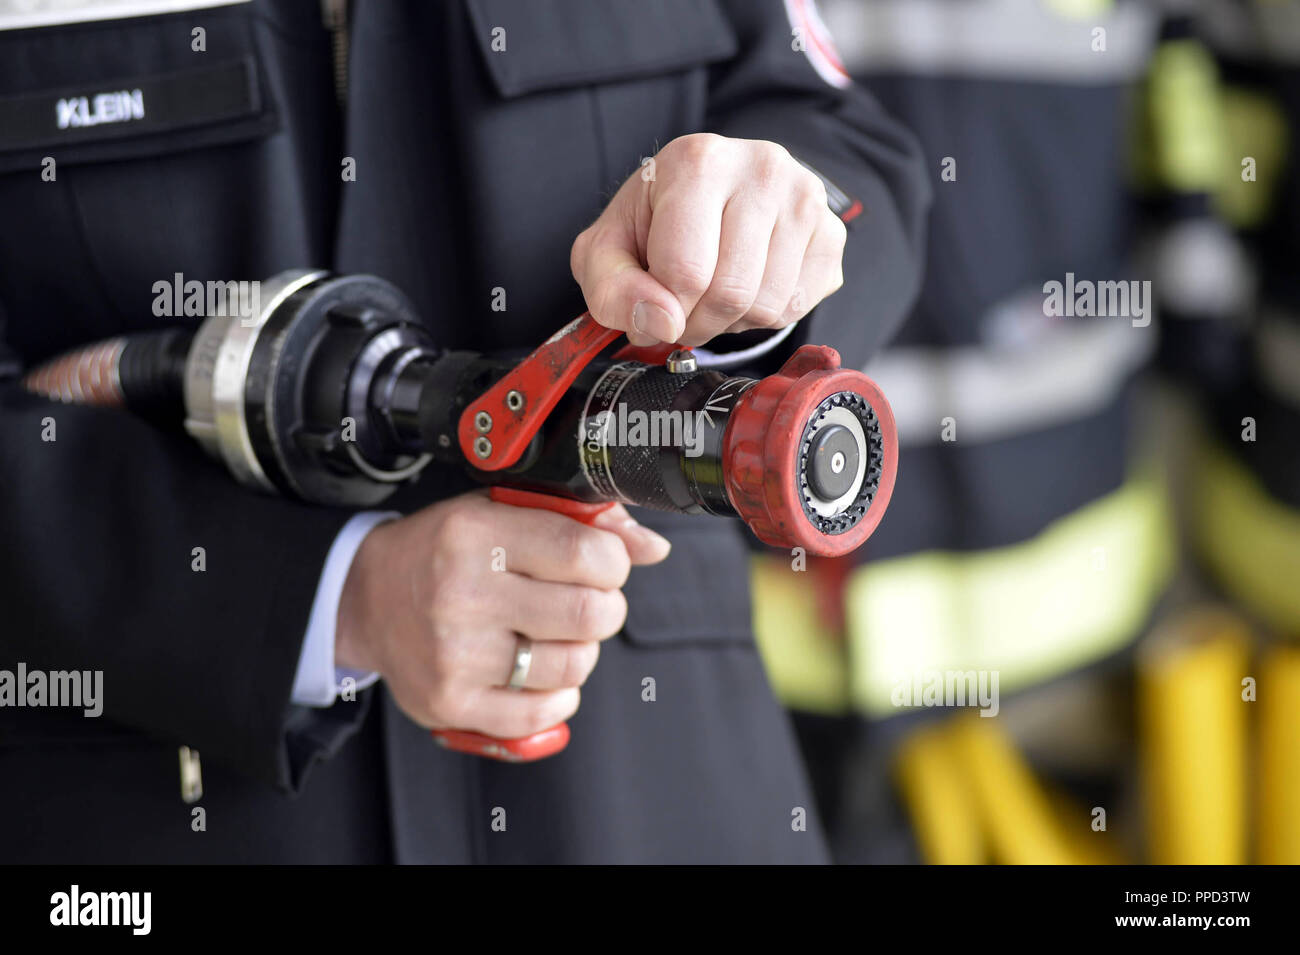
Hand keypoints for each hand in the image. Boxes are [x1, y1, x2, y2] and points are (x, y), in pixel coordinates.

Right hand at [335, 492, 669, 737]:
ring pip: (575, 665)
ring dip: (581, 651)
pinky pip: (544, 710)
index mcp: (476, 534)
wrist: (368, 598)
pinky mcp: (452, 702)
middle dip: (606, 608)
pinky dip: (559, 694)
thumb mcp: (501, 512)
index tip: (602, 564)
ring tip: (553, 634)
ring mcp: (456, 654)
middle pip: (590, 613)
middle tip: (588, 602)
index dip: (613, 562)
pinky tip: (540, 671)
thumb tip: (653, 547)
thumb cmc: (444, 551)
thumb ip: (580, 521)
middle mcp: (462, 594)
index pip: (586, 552)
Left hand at [571, 133, 846, 348]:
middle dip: (698, 323)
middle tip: (682, 311)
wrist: (707, 192)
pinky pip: (797, 307)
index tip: (654, 310)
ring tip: (713, 290)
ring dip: (732, 321)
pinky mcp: (831, 231)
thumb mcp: (607, 251)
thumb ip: (612, 290)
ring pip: (767, 307)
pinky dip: (765, 315)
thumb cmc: (654, 221)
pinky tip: (747, 284)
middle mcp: (761, 168)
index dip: (664, 314)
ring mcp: (805, 197)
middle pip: (731, 293)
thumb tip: (661, 325)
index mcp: (699, 162)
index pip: (686, 272)